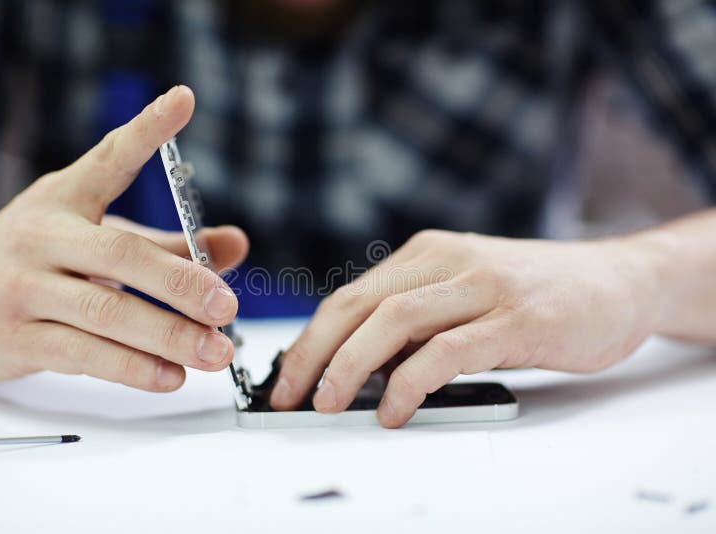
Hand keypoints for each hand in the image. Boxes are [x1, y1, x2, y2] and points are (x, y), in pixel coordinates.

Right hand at [0, 86, 248, 390]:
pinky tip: (170, 377)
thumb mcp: (95, 236)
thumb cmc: (40, 259)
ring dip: (167, 335)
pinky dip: (131, 368)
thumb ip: (167, 246)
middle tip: (227, 305)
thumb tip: (235, 245)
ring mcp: (21, 287)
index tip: (183, 100)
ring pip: (104, 311)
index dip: (146, 130)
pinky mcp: (12, 338)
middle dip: (180, 282)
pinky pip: (80, 354)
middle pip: (119, 254)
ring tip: (214, 352)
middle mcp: (41, 236)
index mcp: (65, 198)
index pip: (109, 158)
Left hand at [270, 230, 663, 426]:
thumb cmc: (536, 295)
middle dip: (314, 355)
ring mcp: (483, 287)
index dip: (311, 340)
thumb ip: (419, 319)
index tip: (289, 379)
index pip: (350, 297)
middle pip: (358, 306)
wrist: (619, 281)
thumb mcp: (465, 292)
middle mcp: (448, 261)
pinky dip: (409, 383)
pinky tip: (394, 410)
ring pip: (394, 323)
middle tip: (293, 397)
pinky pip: (447, 351)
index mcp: (428, 254)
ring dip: (349, 367)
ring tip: (331, 405)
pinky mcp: (516, 320)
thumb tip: (359, 366)